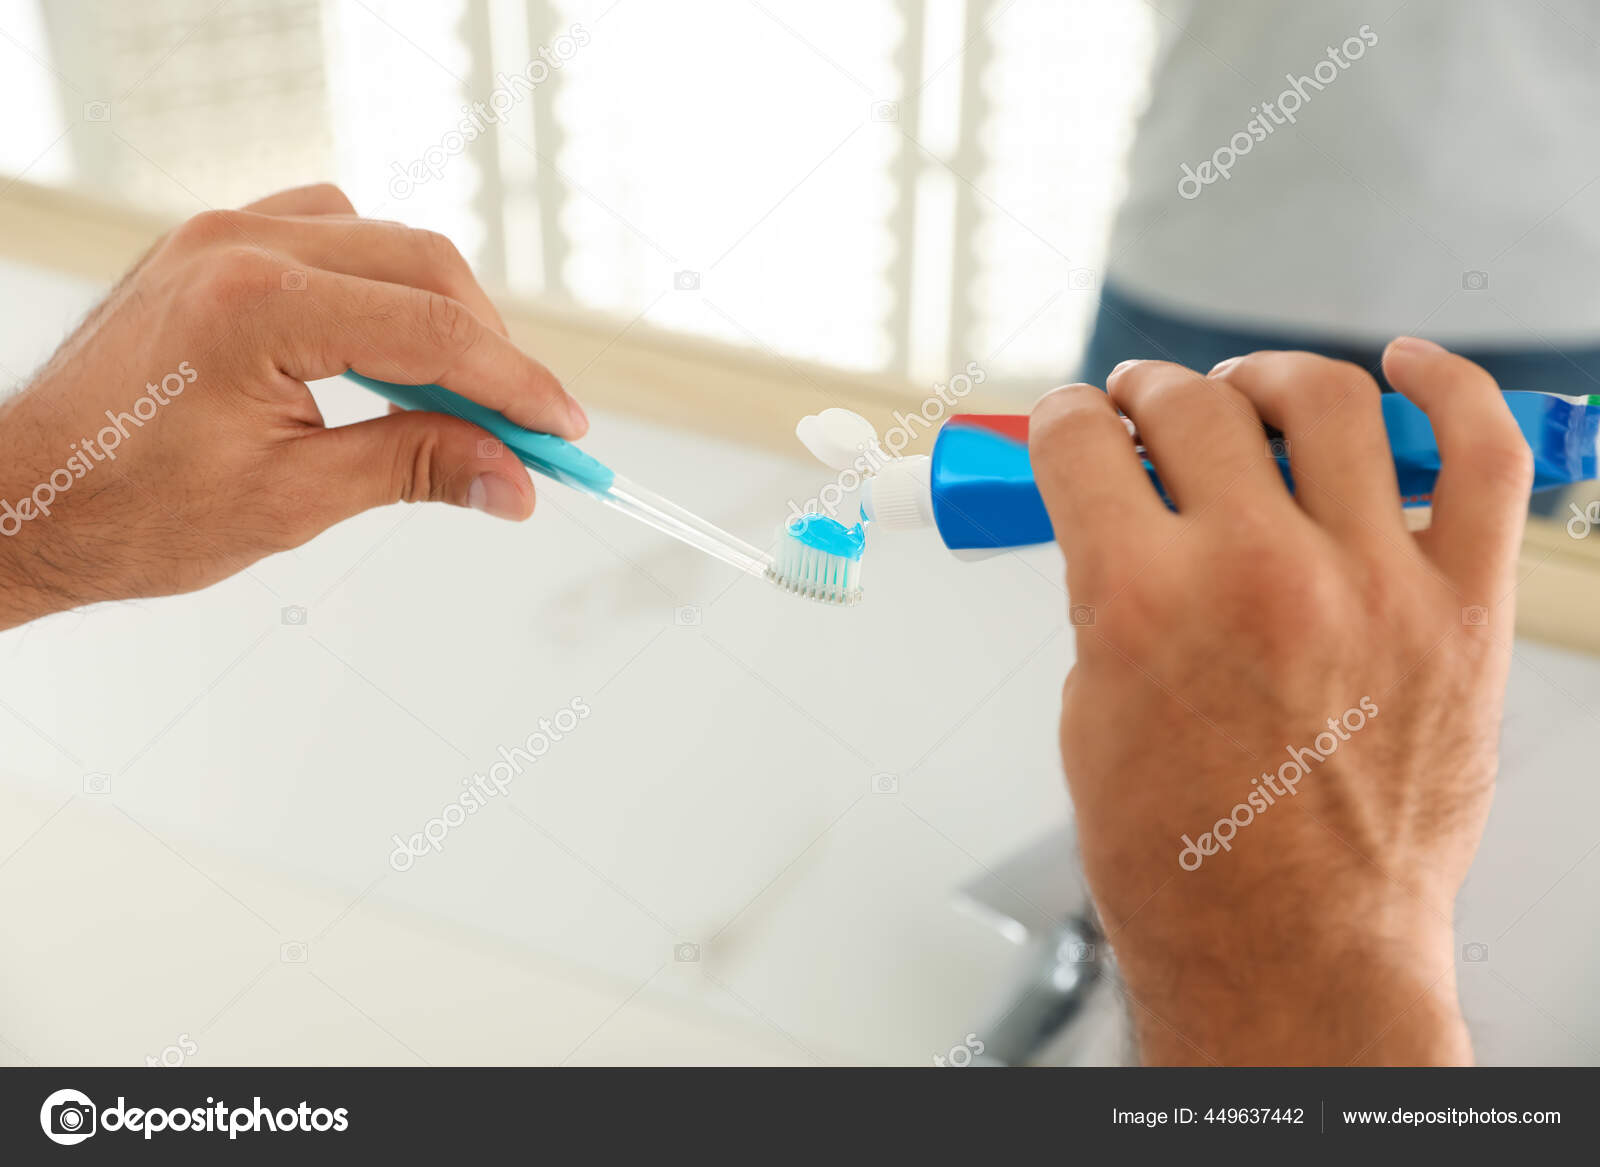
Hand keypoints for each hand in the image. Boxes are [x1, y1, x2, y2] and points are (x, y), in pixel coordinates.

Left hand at [0, 183, 585, 629]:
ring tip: (461, 396)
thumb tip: (512, 478)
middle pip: (423, 265)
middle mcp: (239, 246)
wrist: (25, 498)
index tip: (563, 429)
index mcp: (256, 306)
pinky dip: (381, 283)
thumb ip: (414, 468)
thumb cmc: (128, 511)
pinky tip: (387, 345)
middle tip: (527, 427)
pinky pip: (332, 233)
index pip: (433, 328)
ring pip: (385, 241)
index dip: (516, 384)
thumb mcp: (291, 502)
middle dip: (489, 349)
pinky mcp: (214, 245)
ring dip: (440, 311)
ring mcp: (222, 234)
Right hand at [1028, 340, 1532, 1064]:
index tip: (1074, 424)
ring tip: (1251, 394)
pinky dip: (1452, 387)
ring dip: (1268, 378)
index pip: (1082, 444)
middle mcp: (1256, 574)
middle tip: (1145, 412)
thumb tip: (1122, 520)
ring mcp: (1372, 584)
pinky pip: (1481, 455)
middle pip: (1191, 407)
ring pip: (1327, 401)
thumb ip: (1107, 597)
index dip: (1064, 420)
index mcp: (1141, 602)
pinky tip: (1410, 369)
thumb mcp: (1093, 714)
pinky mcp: (1462, 608)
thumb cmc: (1186, 860)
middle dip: (1147, 397)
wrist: (1293, 952)